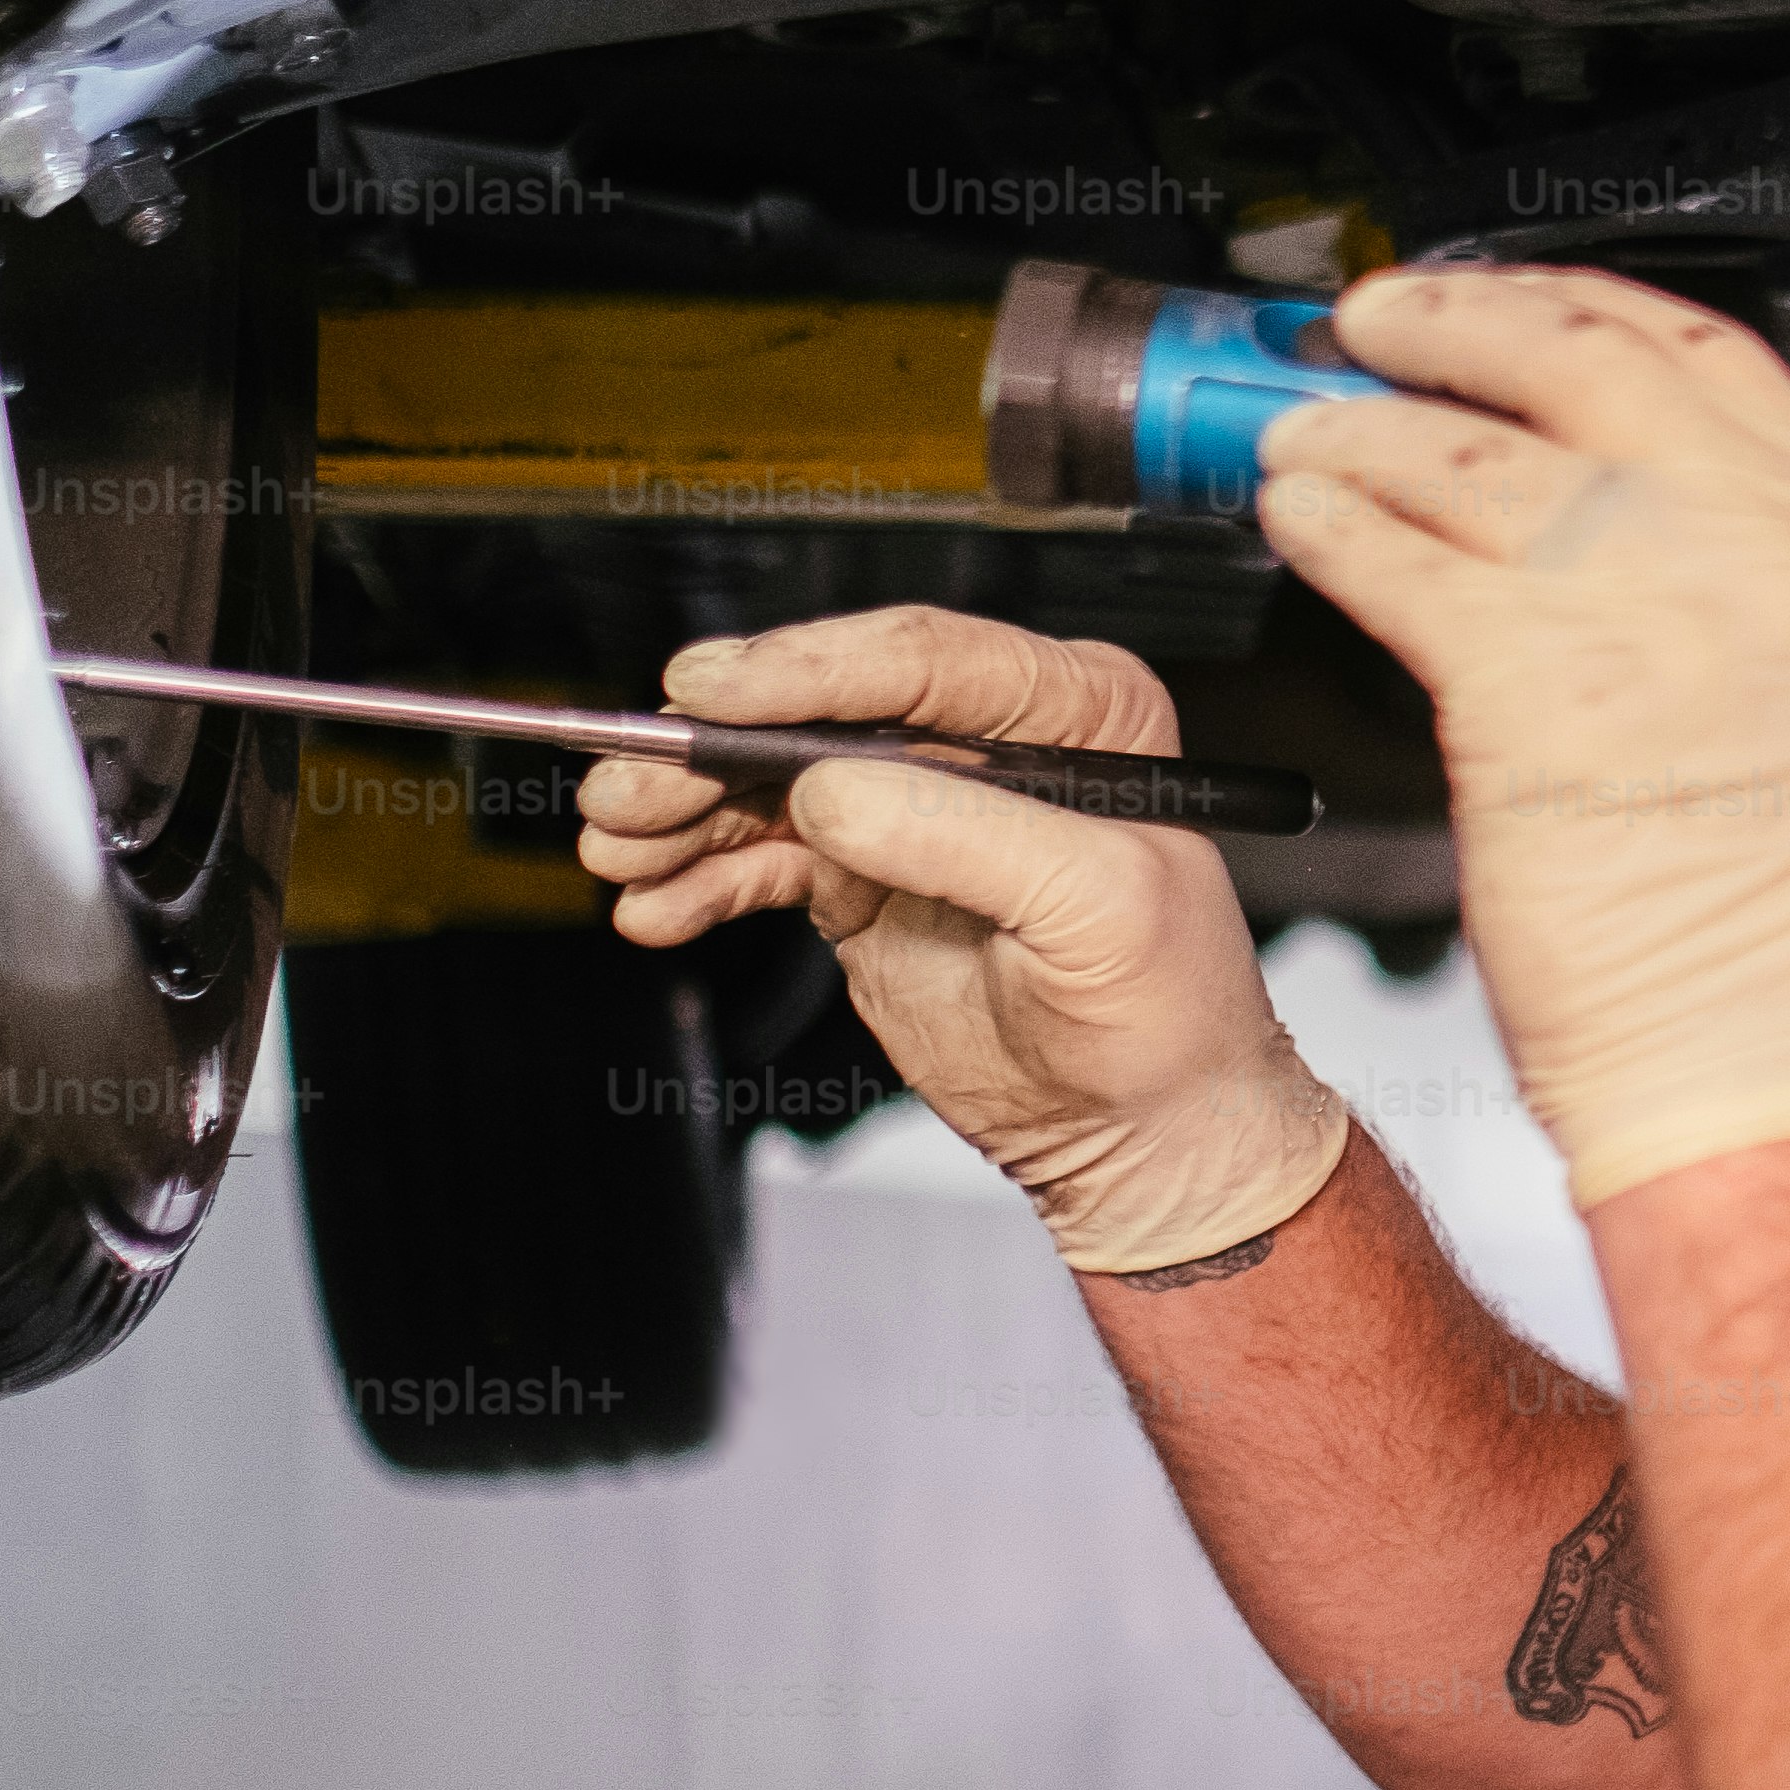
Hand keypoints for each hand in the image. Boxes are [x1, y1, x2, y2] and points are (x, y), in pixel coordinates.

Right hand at [572, 604, 1351, 1274]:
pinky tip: (656, 909)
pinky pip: (763, 858)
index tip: (714, 690)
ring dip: (686, 816)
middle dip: (715, 748)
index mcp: (1076, 713)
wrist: (1144, 1129)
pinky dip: (700, 882)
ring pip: (773, 783)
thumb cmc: (1166, 1015)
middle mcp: (989, 745)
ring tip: (622, 851)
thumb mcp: (1098, 914)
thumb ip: (969, 840)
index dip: (810, 670)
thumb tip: (835, 789)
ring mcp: (918, 808)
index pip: (926, 661)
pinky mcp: (867, 874)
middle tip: (633, 780)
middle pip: (824, 713)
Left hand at [1252, 264, 1789, 1210]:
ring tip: (1301, 440)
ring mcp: (1657, 609)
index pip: (1710, 361)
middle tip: (1374, 322)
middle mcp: (1768, 559)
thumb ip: (1729, 585)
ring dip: (1360, 430)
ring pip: (1467, 453)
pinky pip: (1401, 554)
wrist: (1752, 1067)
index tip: (1503, 301)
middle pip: (1586, 363)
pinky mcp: (1539, 677)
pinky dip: (1331, 521)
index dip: (1579, 308)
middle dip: (1455, 321)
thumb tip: (1584, 499)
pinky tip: (1301, 521)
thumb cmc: (1765, 933)